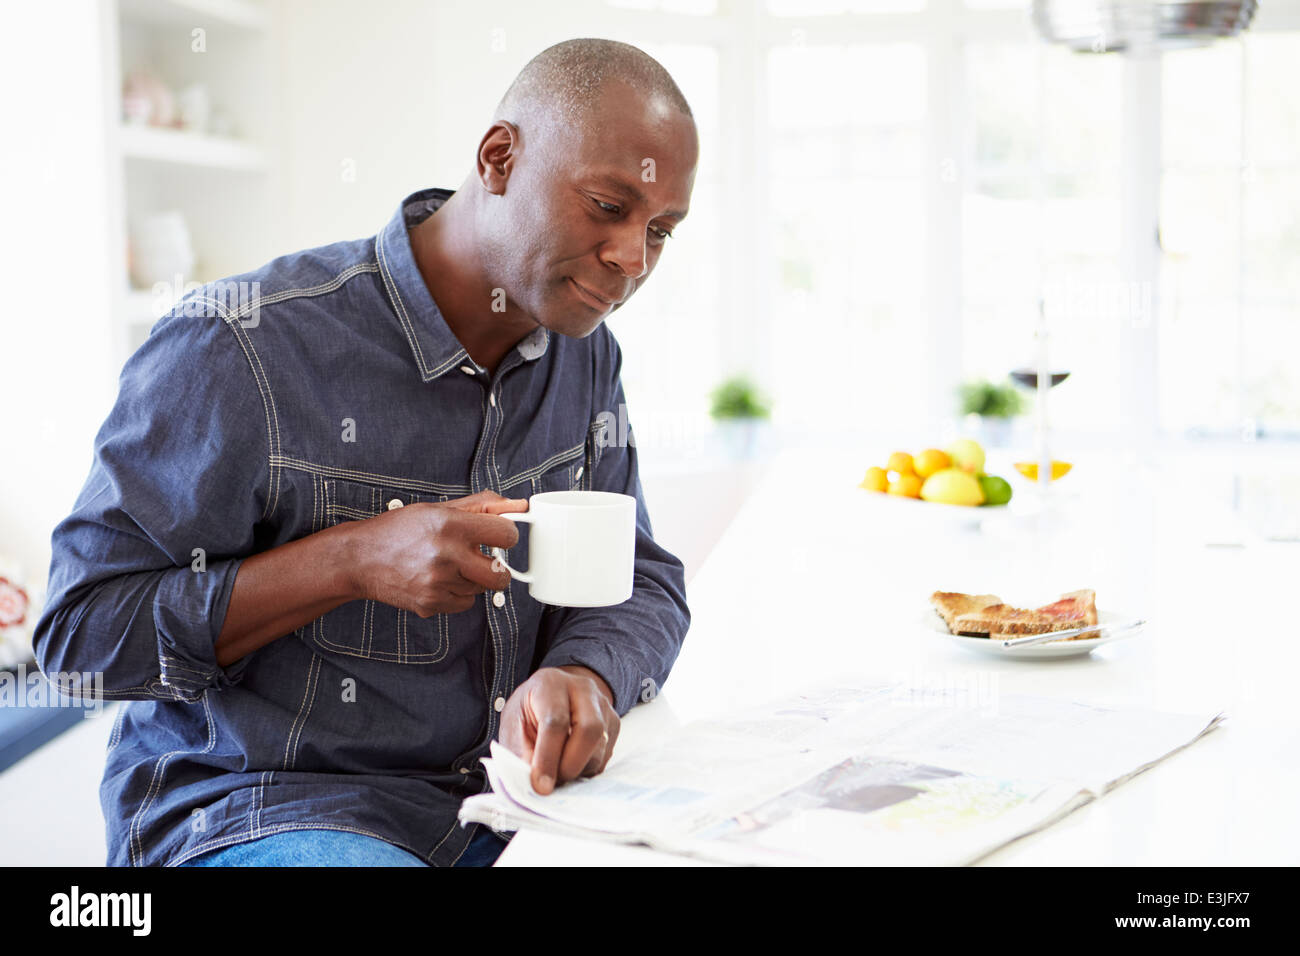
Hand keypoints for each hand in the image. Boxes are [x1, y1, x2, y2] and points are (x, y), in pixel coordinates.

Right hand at [346, 489, 526, 616]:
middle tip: (482, 558)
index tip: (499, 536)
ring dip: (472, 579)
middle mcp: (445, 555)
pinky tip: (439, 580)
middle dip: (497, 568)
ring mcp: (437, 583)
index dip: (507, 536)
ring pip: (481, 590)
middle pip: (500, 574)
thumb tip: (519, 505)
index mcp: (450, 525)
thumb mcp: (438, 508)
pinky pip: (464, 604)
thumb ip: (481, 506)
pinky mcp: (430, 604)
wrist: (359, 558)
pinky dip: (458, 594)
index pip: (506, 534)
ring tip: (448, 565)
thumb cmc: (399, 530)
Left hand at [499, 666, 619, 793]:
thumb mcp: (514, 726)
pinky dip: (586, 770)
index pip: (555, 722)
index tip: (541, 786)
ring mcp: (603, 706)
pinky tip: (569, 765)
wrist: (551, 696)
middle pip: (589, 730)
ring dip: (578, 770)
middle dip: (570, 765)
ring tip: (557, 772)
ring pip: (600, 748)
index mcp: (550, 684)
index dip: (548, 758)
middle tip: (553, 783)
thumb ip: (521, 753)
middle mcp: (583, 689)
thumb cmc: (529, 712)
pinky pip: (605, 757)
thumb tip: (537, 785)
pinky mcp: (614, 724)